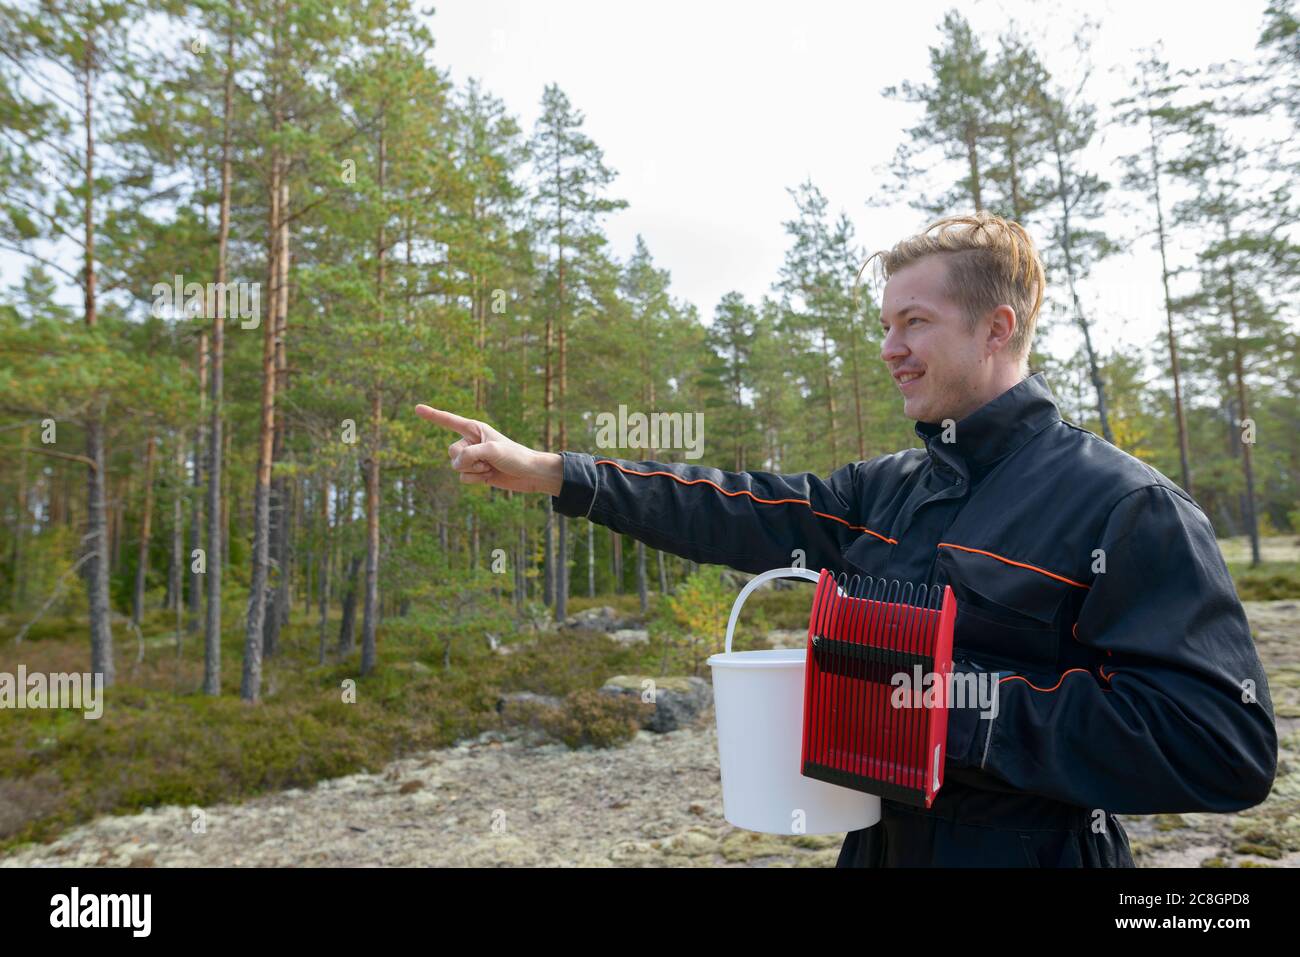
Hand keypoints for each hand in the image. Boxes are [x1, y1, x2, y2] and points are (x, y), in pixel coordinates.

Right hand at [415, 405, 563, 495]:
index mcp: (475, 429)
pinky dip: (475, 480)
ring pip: (456, 466)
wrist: (530, 474)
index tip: (416, 408)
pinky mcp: (476, 473)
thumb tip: (456, 465)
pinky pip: (463, 478)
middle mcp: (471, 442)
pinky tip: (490, 476)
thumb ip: (470, 454)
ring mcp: (473, 458)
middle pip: (451, 451)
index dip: (432, 415)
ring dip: (473, 471)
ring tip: (490, 468)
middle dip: (467, 460)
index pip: (449, 421)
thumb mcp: (492, 450)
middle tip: (486, 461)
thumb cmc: (515, 456)